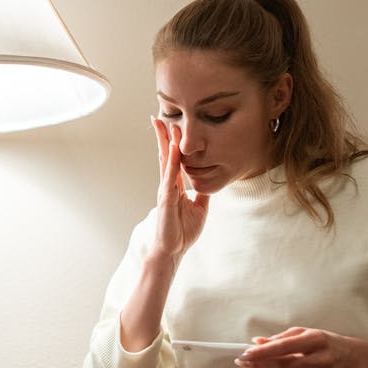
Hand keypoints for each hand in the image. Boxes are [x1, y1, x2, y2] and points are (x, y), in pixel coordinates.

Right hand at [149, 116, 209, 265]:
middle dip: (163, 136)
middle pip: (165, 155)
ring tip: (164, 125)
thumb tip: (208, 181)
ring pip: (166, 162)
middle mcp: (168, 185)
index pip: (173, 160)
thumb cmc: (182, 232)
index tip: (172, 126)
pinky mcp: (166, 200)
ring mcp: (165, 191)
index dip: (173, 143)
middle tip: (159, 116)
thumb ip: (202, 193)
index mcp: (175, 186)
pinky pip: (170, 177)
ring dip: (166, 143)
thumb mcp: (199, 208)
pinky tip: (173, 151)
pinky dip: (172, 163)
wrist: (171, 250)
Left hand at [234, 327, 367, 367]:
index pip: (284, 347)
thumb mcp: (305, 333)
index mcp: (317, 340)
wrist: (353, 359)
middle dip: (259, 364)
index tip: (245, 353)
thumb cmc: (323, 342)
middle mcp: (322, 359)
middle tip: (243, 362)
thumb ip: (280, 338)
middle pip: (283, 366)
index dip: (262, 352)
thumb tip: (256, 342)